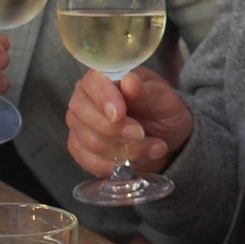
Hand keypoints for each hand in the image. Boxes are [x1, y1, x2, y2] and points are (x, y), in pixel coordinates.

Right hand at [65, 66, 193, 177]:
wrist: (165, 137)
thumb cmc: (162, 110)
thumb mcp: (163, 98)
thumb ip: (145, 91)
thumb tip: (129, 81)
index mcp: (102, 78)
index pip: (93, 84)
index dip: (104, 99)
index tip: (120, 114)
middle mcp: (84, 99)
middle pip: (84, 115)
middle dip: (116, 130)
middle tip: (142, 134)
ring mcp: (79, 125)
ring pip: (91, 142)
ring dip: (126, 150)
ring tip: (154, 147)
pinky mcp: (81, 150)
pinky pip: (90, 162)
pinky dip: (116, 165)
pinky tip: (137, 162)